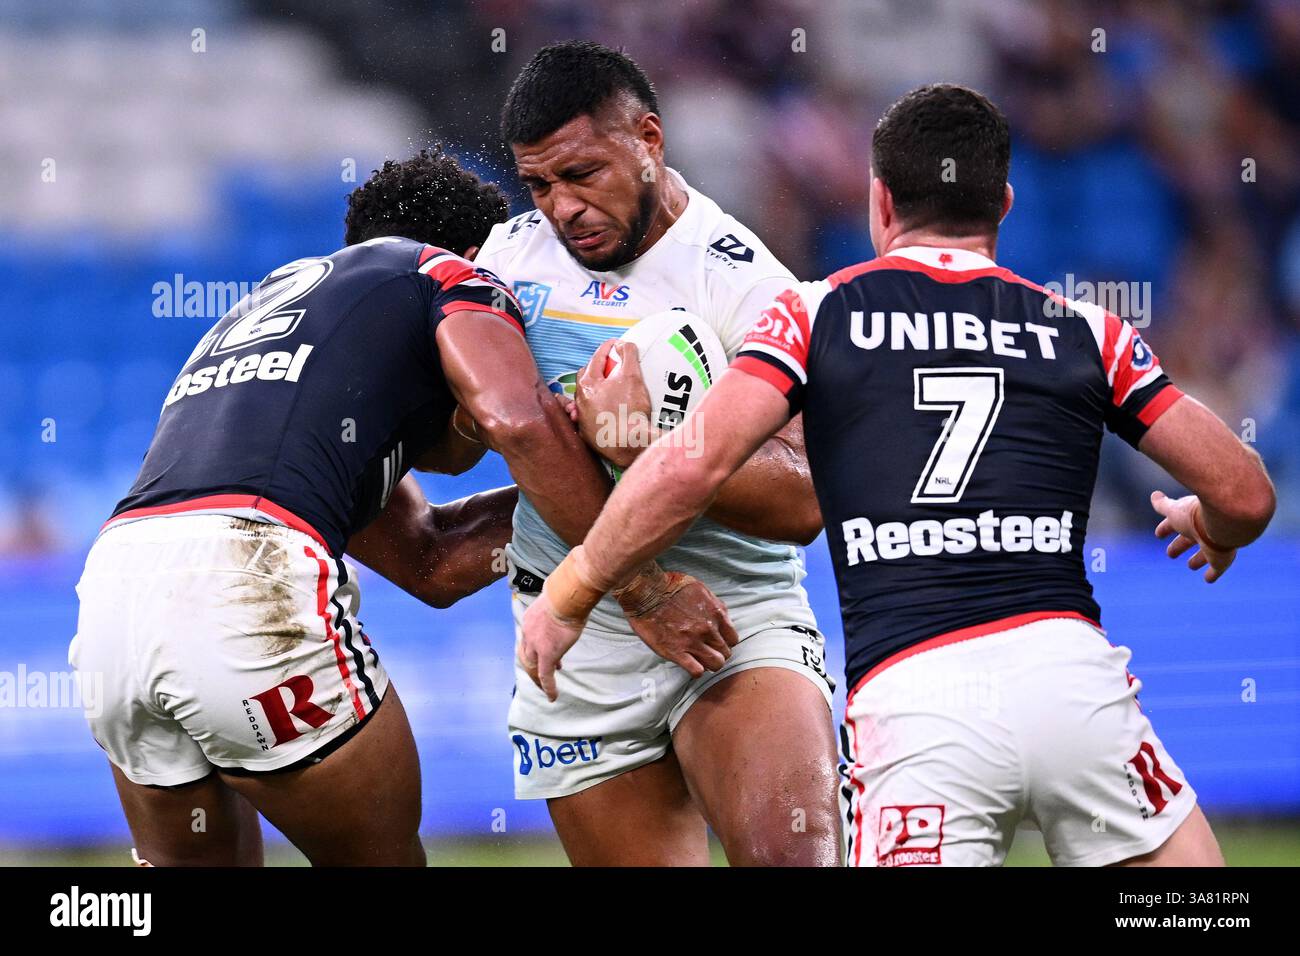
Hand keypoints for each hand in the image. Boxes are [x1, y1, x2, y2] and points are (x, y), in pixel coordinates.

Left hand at [519, 593, 584, 701]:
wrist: (566, 596)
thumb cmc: (567, 594)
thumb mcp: (558, 601)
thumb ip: (558, 608)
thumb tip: (567, 605)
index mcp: (530, 620)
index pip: (528, 641)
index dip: (534, 651)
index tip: (544, 656)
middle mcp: (528, 634)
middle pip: (526, 656)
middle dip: (533, 668)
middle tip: (541, 677)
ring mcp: (536, 645)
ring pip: (533, 668)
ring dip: (538, 680)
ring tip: (546, 689)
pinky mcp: (546, 655)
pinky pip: (544, 676)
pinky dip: (548, 688)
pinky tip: (553, 697)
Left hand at [575, 339, 654, 468]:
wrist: (630, 444)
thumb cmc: (630, 410)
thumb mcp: (633, 376)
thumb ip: (628, 355)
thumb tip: (623, 344)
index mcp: (588, 384)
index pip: (597, 358)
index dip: (608, 348)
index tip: (617, 345)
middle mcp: (580, 401)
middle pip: (586, 378)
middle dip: (596, 370)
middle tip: (611, 368)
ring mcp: (582, 419)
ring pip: (584, 398)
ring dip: (593, 391)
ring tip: (606, 389)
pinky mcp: (588, 435)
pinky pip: (587, 418)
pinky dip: (593, 412)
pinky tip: (602, 412)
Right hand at [616, 568, 739, 675]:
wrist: (646, 590)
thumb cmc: (671, 586)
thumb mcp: (701, 589)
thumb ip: (715, 605)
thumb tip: (721, 617)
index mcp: (716, 614)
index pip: (733, 638)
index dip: (725, 642)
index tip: (716, 641)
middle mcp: (708, 629)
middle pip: (725, 653)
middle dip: (717, 653)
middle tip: (707, 651)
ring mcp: (692, 641)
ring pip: (715, 664)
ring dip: (710, 664)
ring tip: (700, 660)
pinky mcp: (676, 651)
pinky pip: (696, 671)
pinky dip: (696, 671)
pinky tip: (690, 664)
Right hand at [1151, 490, 1236, 582]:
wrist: (1225, 521)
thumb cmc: (1197, 514)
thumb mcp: (1174, 510)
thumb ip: (1163, 505)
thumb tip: (1154, 496)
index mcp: (1190, 518)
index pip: (1175, 523)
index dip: (1166, 529)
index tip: (1158, 535)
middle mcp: (1203, 530)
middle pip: (1190, 539)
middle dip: (1180, 545)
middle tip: (1170, 554)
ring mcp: (1213, 545)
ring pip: (1204, 553)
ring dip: (1198, 559)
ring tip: (1191, 566)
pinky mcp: (1221, 559)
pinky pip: (1216, 568)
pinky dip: (1212, 574)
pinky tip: (1208, 579)